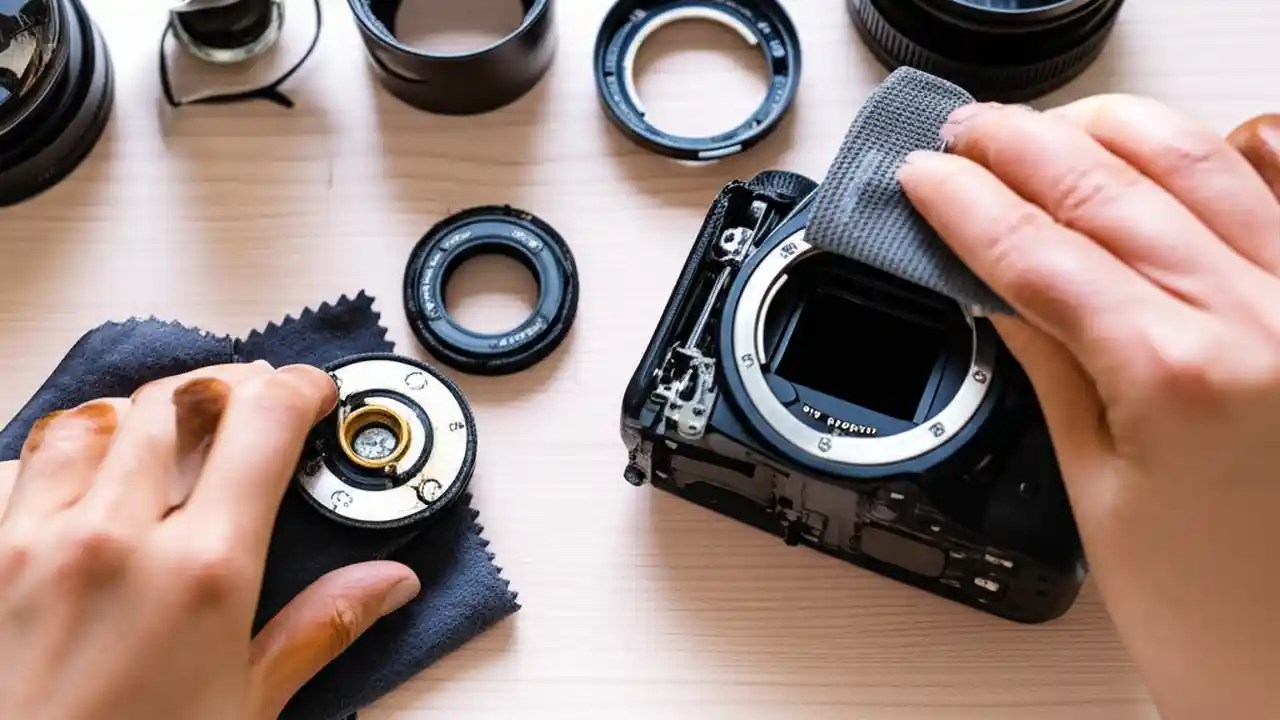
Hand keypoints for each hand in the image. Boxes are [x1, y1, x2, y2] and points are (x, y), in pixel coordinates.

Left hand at [0, 362, 420, 718]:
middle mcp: (117, 537)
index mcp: (204, 571)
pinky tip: (91, 480)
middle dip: (228, 388)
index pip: (263, 423)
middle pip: (180, 399)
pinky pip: (23, 462)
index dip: (298, 389)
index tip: (311, 392)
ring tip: (171, 432)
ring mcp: (37, 540)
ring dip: (143, 412)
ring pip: (97, 417)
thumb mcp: (247, 704)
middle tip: (252, 402)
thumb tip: (388, 583)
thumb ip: (320, 627)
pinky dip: (68, 453)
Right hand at [898, 99, 1279, 718]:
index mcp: (1180, 373)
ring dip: (1112, 131)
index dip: (967, 207)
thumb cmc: (1222, 620)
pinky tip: (1185, 144)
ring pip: (1202, 162)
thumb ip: (1052, 368)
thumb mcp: (1098, 495)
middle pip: (1110, 188)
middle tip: (966, 136)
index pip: (1039, 252)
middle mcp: (1263, 319)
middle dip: (1022, 147)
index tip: (925, 180)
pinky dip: (1232, 150)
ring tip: (1050, 127)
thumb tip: (996, 291)